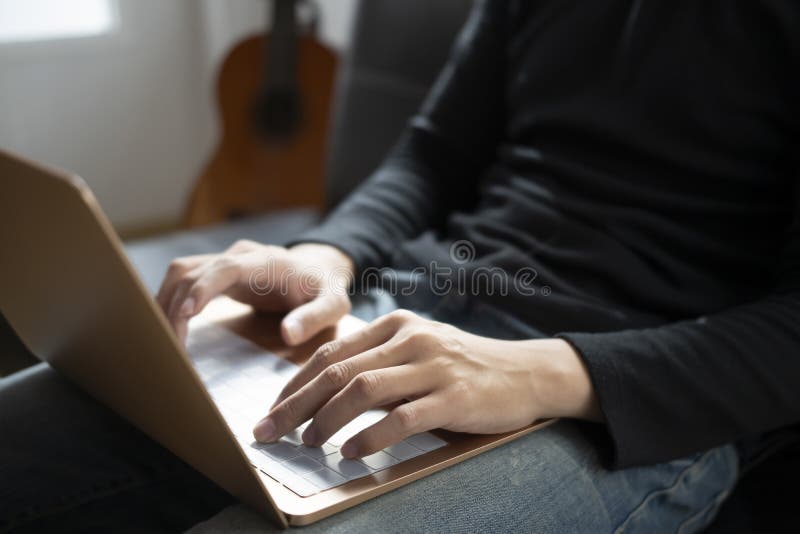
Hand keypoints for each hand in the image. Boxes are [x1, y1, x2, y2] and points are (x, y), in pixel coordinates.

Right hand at [156, 241, 353, 343]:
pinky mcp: (216, 272)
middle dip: (176, 307)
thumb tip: (288, 335)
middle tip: (173, 347)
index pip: (225, 268)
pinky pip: (183, 280)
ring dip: (165, 303)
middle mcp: (240, 255)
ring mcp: (224, 260)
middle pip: (193, 272)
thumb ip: (314, 318)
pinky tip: (166, 327)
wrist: (317, 269)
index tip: (187, 313)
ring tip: (164, 341)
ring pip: (180, 273)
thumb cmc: (324, 288)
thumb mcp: (333, 304)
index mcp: (266, 262)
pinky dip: (169, 301)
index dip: (203, 288)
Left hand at [254, 309, 601, 457]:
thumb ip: (378, 360)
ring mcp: (433, 366)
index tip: (272, 410)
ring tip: (307, 443)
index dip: (295, 383)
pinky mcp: (453, 397)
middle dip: (295, 404)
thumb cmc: (463, 365)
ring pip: (363, 389)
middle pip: (338, 370)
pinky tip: (352, 453)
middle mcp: (410, 339)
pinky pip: (402, 417)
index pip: (331, 352)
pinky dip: (371, 437)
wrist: (525, 372)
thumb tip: (324, 389)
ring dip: (326, 419)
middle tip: (268, 431)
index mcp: (396, 325)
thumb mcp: (418, 349)